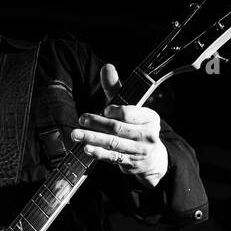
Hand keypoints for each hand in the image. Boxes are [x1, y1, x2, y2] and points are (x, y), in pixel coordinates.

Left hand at [71, 64, 168, 186]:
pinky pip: (112, 158)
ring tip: (77, 135)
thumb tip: (107, 67)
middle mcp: (147, 135)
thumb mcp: (131, 108)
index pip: (130, 113)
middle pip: (118, 128)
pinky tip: (87, 149)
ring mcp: (139, 151)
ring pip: (113, 143)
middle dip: (97, 124)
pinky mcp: (130, 164)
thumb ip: (116, 89)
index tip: (104, 110)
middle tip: (81, 119)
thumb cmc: (137, 127)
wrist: (152, 159)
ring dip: (93, 138)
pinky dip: (98, 154)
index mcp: (150, 117)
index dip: (115, 111)